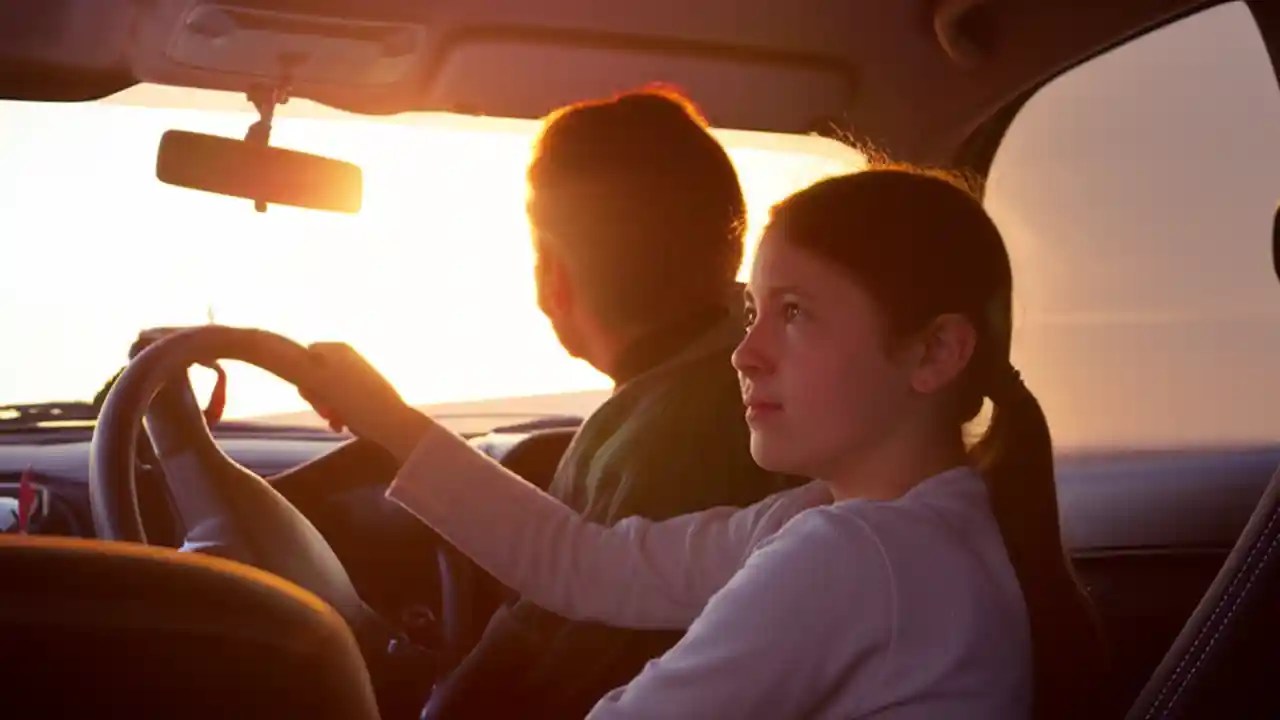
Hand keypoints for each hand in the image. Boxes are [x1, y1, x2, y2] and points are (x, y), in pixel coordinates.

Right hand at [300, 343, 429, 458]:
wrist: (394, 425)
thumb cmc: (355, 403)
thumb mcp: (318, 383)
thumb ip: (291, 364)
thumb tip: (262, 344)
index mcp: (337, 348)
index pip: (302, 358)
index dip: (302, 382)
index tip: (313, 398)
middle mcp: (348, 357)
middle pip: (314, 377)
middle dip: (317, 398)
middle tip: (328, 414)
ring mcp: (359, 374)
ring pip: (327, 392)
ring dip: (328, 409)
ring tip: (339, 423)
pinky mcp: (369, 393)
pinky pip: (343, 401)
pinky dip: (341, 414)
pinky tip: (346, 426)